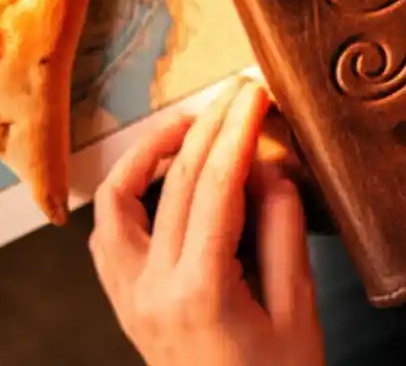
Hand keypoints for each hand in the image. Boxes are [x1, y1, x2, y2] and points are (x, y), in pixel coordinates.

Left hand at [89, 78, 324, 365]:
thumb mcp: (298, 312)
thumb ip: (282, 234)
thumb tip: (267, 169)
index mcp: (200, 292)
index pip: (214, 187)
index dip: (236, 132)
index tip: (254, 94)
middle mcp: (152, 291)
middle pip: (173, 184)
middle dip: (207, 128)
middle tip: (237, 93)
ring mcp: (129, 299)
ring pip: (120, 202)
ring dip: (151, 153)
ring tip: (190, 124)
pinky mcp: (125, 305)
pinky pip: (108, 236)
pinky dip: (127, 195)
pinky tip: (157, 178)